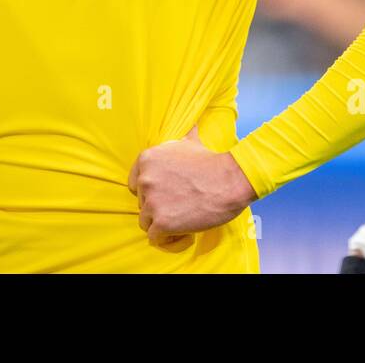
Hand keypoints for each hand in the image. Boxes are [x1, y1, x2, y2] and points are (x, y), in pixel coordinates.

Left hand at [128, 125, 256, 244]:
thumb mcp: (191, 143)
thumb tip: (193, 125)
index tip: (167, 194)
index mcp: (146, 160)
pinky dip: (167, 239)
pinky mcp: (161, 223)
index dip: (150, 192)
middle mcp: (145, 180)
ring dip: (161, 224)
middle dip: (158, 207)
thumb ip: (182, 138)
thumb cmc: (212, 162)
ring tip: (181, 221)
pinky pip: (154, 238)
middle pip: (142, 203)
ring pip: (145, 221)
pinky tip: (182, 233)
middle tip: (179, 206)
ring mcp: (152, 202)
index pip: (135, 184)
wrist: (230, 180)